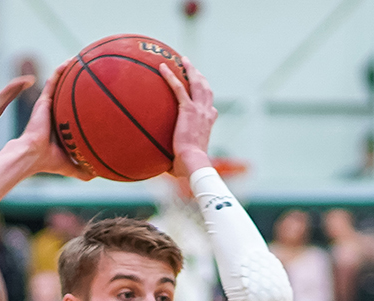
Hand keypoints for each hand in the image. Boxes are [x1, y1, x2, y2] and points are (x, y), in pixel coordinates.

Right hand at [13, 61, 92, 179]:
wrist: (32, 155)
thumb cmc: (49, 161)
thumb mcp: (70, 165)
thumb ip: (82, 171)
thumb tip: (98, 176)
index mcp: (62, 126)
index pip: (73, 111)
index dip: (83, 103)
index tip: (97, 95)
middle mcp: (55, 114)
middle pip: (68, 94)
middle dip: (78, 83)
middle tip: (92, 72)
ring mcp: (48, 106)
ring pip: (60, 84)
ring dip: (69, 72)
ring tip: (81, 59)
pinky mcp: (43, 102)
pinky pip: (52, 82)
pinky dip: (60, 72)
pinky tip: (69, 62)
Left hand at [158, 57, 216, 178]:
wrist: (194, 163)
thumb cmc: (188, 167)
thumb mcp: (185, 159)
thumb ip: (177, 157)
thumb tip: (163, 168)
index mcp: (208, 124)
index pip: (210, 109)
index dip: (207, 100)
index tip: (202, 94)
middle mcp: (207, 113)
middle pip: (206, 89)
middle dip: (200, 76)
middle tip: (192, 67)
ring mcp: (199, 110)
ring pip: (197, 83)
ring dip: (191, 70)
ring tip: (183, 60)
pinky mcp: (188, 110)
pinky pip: (179, 88)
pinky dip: (171, 76)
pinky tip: (162, 67)